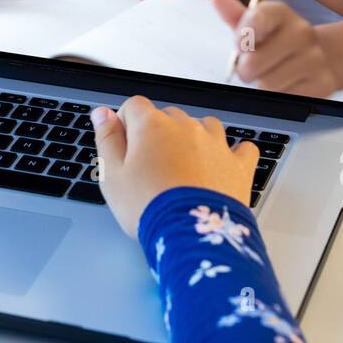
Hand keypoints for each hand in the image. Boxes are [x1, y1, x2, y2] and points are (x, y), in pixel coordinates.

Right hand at [90, 95, 258, 237]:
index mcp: (152, 125)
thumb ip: (106, 139)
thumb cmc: (148, 207)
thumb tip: (102, 113)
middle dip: (158, 136)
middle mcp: (186, 126)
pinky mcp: (238, 164)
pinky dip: (232, 154)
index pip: (134, 106)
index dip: (126, 124)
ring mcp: (215, 143)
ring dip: (193, 140)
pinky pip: (241, 148)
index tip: (125, 147)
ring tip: (184, 169)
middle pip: (168, 117)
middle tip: (151, 169)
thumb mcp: (112, 175)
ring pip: (203, 127)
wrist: (190, 236)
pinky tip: (224, 165)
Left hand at [207, 0, 342, 96]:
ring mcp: (315, 58)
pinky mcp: (324, 84)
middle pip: (252, 64)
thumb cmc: (278, 40)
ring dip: (262, 86)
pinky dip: (280, 97)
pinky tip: (288, 85)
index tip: (242, 45)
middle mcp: (301, 32)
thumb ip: (233, 13)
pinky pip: (285, 99)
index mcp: (281, 13)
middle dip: (246, 70)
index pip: (255, 20)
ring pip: (267, 85)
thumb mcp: (256, 24)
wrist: (325, 55)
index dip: (241, 38)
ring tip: (272, 75)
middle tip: (255, 66)